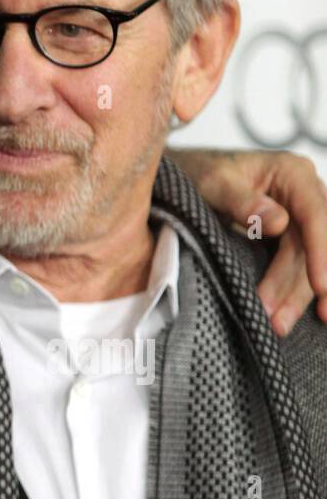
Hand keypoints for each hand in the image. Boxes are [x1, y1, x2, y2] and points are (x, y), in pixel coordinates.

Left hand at [167, 148, 326, 335]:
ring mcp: (299, 217)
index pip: (316, 215)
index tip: (320, 286)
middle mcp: (304, 194)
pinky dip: (293, 291)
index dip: (322, 252)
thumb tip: (279, 222)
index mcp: (292, 173)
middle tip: (278, 319)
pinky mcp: (291, 237)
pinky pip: (299, 267)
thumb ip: (240, 200)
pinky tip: (293, 315)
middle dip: (298, 286)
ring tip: (277, 325)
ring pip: (307, 262)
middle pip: (313, 246)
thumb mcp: (212, 183)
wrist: (185, 177)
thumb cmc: (198, 173)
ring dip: (295, 296)